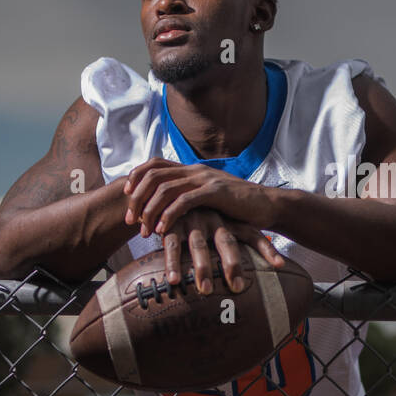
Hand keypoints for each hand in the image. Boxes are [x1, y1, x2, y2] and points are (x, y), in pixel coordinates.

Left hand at [123, 159, 279, 237]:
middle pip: (153, 176)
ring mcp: (205, 179)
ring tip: (145, 231)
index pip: (154, 164)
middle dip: (137, 199)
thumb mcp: (209, 197)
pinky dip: (169, 216)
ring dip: (150, 211)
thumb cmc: (238, 206)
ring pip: (165, 189)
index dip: (135, 178)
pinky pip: (184, 201)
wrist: (267, 205)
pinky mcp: (215, 192)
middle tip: (130, 221)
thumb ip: (190, 196)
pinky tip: (163, 230)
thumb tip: (167, 207)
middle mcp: (195, 170)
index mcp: (191, 169)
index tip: (127, 198)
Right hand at [148, 206, 285, 294]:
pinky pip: (171, 246)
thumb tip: (278, 265)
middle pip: (226, 242)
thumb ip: (246, 243)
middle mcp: (213, 219)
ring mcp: (192, 220)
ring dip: (203, 268)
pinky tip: (173, 281)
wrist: (172, 192)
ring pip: (199, 246)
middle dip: (233, 265)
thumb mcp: (226, 224)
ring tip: (206, 291)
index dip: (267, 249)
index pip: (253, 234)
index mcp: (230, 220)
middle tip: (238, 287)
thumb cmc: (205, 217)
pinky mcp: (170, 224)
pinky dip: (172, 263)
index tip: (280, 266)